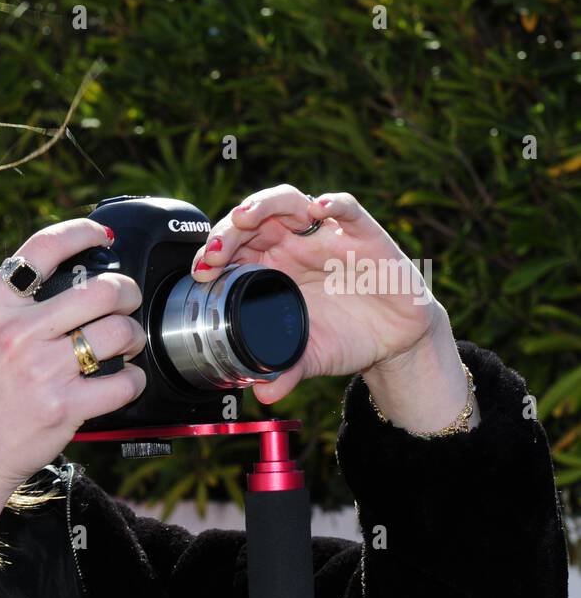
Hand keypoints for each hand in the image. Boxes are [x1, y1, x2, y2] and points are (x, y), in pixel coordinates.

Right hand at [0, 218, 147, 579]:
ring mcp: (42, 370)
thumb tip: (66, 281)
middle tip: (127, 302)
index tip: (102, 235)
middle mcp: (17, 334)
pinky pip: (124, 382)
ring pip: (120, 333)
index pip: (43, 248)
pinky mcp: (64, 407)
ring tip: (125, 347)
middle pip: (101, 289)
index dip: (82, 232)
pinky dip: (133, 381)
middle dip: (127, 292)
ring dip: (133, 338)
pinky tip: (122, 383)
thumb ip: (14, 310)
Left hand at [191, 184, 445, 404]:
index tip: (202, 272)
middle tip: (217, 250)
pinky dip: (334, 204)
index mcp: (271, 270)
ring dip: (266, 204)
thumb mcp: (310, 358)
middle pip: (254, 220)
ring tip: (249, 217)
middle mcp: (294, 246)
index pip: (234, 249)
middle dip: (230, 228)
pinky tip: (319, 209)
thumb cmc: (346, 337)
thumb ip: (285, 371)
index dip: (214, 253)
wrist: (395, 339)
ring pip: (290, 203)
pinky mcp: (363, 236)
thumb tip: (263, 395)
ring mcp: (325, 237)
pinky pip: (348, 210)